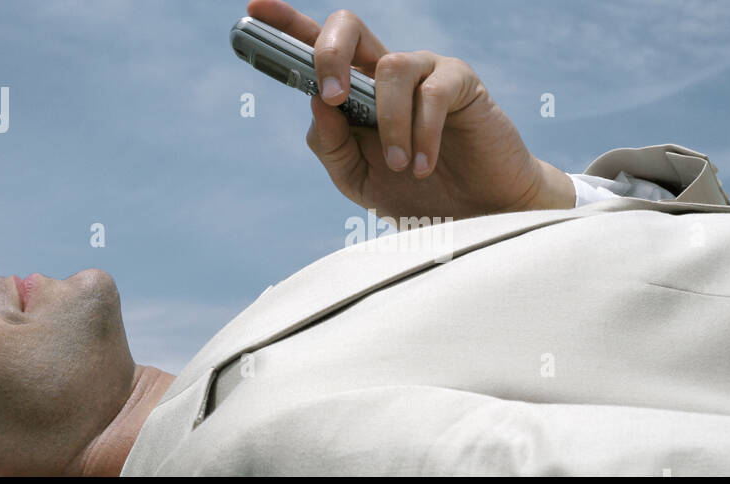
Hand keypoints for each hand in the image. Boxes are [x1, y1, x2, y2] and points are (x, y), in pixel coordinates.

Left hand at [247, 0, 574, 221]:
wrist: (477, 216)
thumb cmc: (417, 194)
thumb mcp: (358, 179)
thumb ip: (332, 145)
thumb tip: (317, 101)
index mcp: (356, 91)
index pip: (316, 47)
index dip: (285, 23)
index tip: (252, 7)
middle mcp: (386, 72)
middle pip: (348, 26)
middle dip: (328, 53)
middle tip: (331, 97)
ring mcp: (424, 72)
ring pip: (388, 68)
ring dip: (388, 124)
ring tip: (400, 168)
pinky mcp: (461, 82)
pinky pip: (431, 91)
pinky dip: (421, 134)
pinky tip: (424, 167)